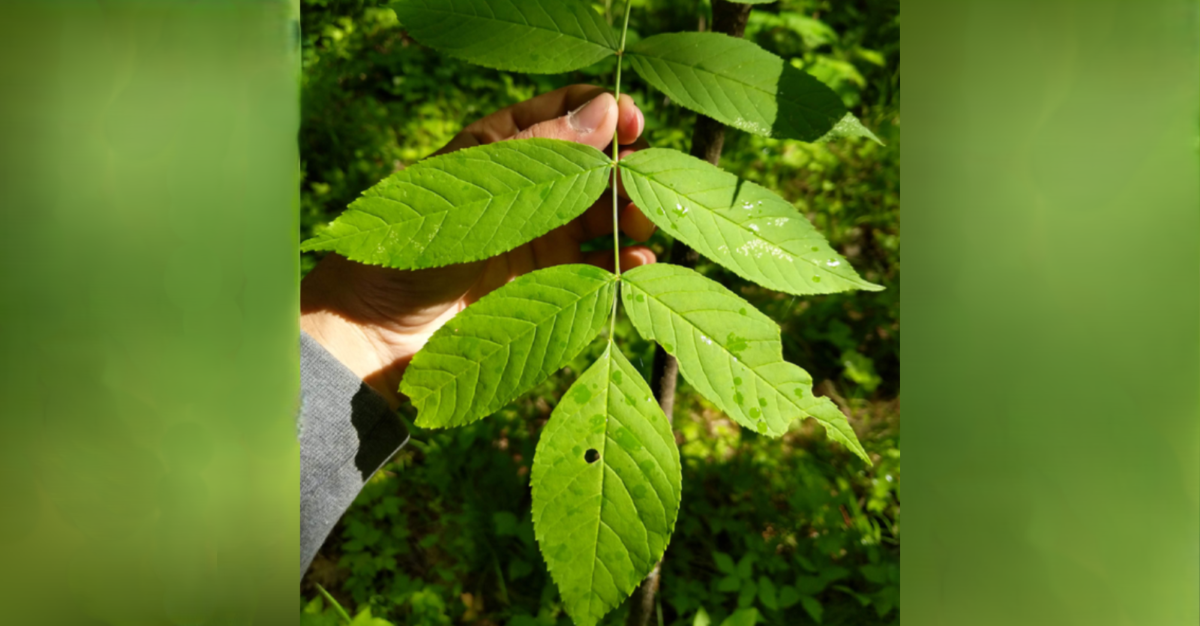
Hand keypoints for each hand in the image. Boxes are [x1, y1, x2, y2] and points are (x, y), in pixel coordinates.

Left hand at [301, 85, 655, 407]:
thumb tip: (606, 107)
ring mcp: (538, 235)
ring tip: (642, 226)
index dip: (605, 111)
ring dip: (632, 214)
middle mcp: (525, 188)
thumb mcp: (471, 193)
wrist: (375, 338)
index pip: (567, 111)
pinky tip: (639, 263)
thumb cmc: (408, 253)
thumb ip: (539, 153)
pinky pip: (599, 264)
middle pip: (595, 165)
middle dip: (627, 170)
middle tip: (646, 186)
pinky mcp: (547, 284)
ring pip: (604, 213)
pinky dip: (626, 261)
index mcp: (500, 147)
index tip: (634, 123)